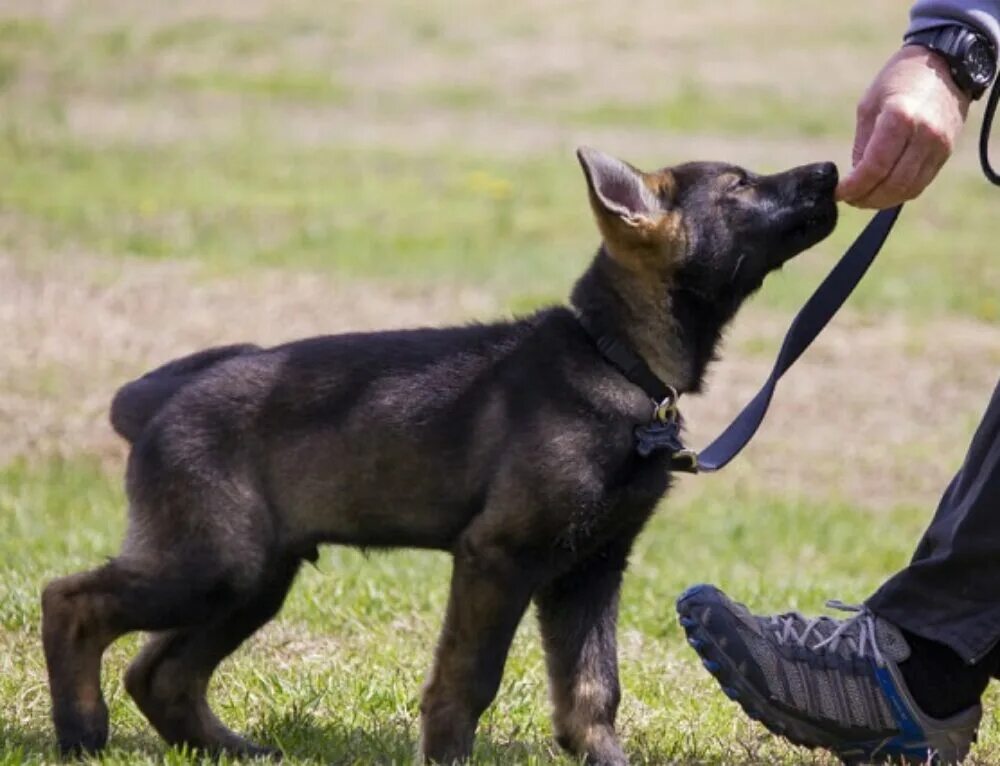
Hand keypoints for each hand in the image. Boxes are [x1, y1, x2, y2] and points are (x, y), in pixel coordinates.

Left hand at [837, 45, 970, 208]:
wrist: (946, 63)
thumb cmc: (900, 79)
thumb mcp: (869, 105)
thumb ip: (863, 144)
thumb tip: (856, 178)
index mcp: (900, 118)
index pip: (875, 167)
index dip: (854, 187)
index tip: (838, 192)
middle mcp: (924, 134)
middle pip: (893, 184)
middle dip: (866, 198)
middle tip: (849, 199)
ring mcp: (939, 145)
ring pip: (908, 189)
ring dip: (882, 201)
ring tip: (863, 199)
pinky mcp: (946, 152)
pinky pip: (921, 183)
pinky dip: (899, 193)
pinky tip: (883, 191)